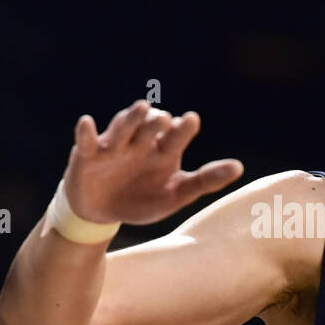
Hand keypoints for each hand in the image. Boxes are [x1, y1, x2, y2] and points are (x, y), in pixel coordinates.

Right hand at [61, 100, 243, 225]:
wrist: (102, 215)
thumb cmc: (142, 199)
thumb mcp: (175, 195)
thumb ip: (205, 180)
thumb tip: (239, 167)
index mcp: (164, 150)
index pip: (176, 135)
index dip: (183, 128)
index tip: (191, 121)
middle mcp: (140, 143)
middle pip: (150, 126)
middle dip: (157, 122)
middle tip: (165, 119)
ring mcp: (114, 147)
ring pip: (123, 128)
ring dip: (131, 119)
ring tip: (141, 109)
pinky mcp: (87, 155)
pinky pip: (85, 141)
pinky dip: (85, 132)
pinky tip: (87, 123)